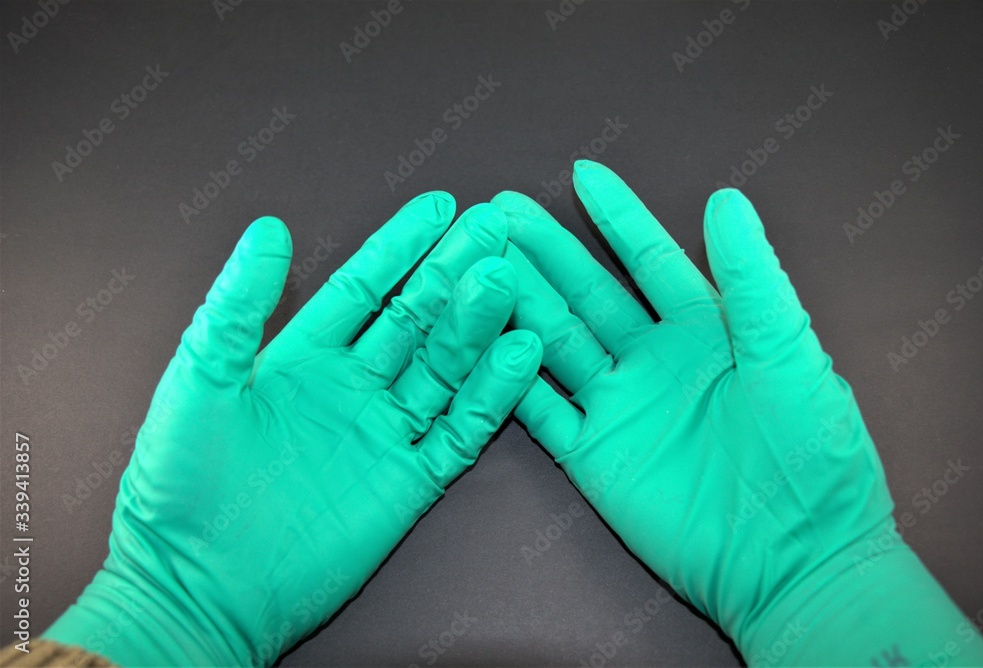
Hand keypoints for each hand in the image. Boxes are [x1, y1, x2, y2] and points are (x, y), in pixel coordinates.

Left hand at [44, 194, 541, 666]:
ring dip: (478, 323)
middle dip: (454, 271)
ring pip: (445, 366)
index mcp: (301, 359)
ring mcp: (385, 433)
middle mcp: (351, 389)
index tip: (437, 207)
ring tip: (508, 278)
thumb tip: (267, 228)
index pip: (363, 287)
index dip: (399, 245)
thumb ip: (236, 307)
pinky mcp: (410, 481)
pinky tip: (519, 353)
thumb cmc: (181, 488)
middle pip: (416, 318)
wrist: (201, 588)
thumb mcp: (199, 382)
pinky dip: (492, 394)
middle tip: (493, 229)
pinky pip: (461, 430)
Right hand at [495, 161, 982, 665]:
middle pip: (589, 293)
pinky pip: (541, 409)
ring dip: (517, 303)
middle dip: (546, 251)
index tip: (582, 172)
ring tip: (476, 263)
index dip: (618, 216)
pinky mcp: (593, 454)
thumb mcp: (790, 355)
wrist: (793, 560)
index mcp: (707, 331)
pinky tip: (480, 341)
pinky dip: (510, 377)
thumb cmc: (811, 457)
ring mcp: (620, 407)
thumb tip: (726, 198)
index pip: (651, 260)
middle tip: (498, 214)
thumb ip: (753, 280)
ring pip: (556, 341)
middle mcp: (656, 362)